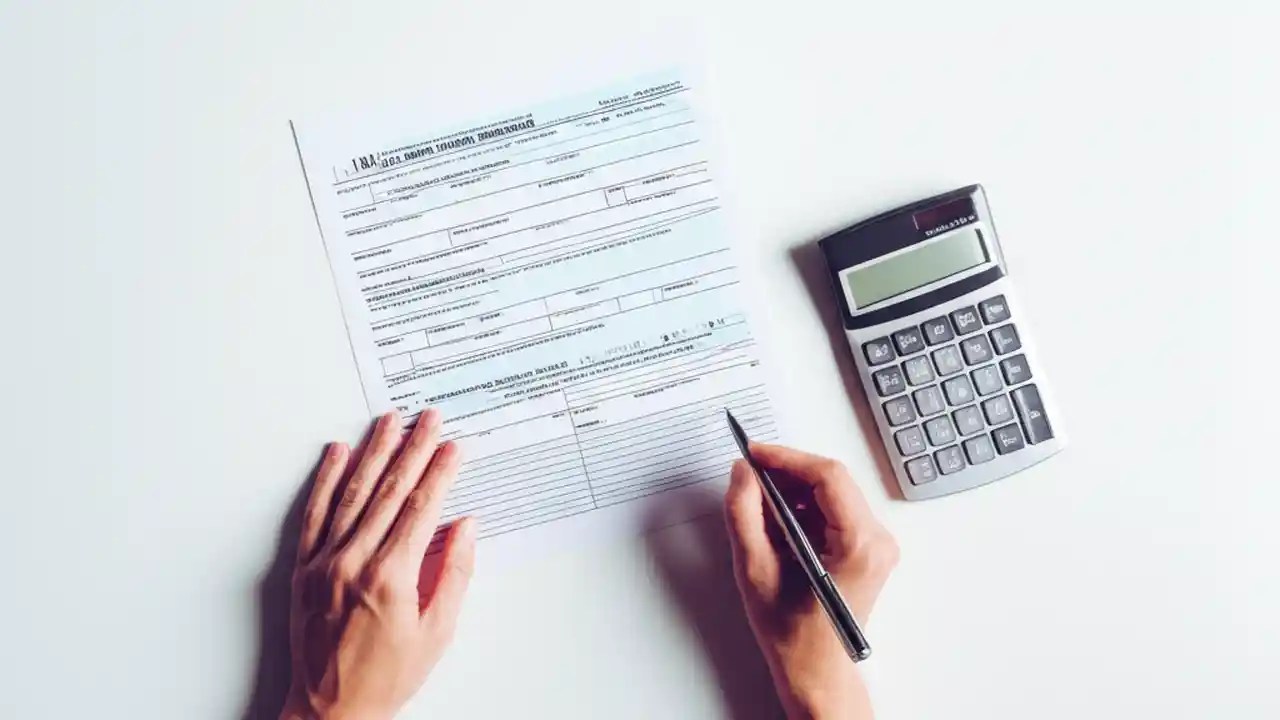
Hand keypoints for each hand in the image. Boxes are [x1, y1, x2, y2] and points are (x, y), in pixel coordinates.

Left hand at [280, 409, 474, 719]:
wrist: (328, 711)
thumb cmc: (384, 678)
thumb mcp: (436, 633)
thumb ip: (453, 575)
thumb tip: (464, 528)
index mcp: (390, 577)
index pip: (421, 508)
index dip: (440, 472)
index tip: (453, 447)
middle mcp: (353, 561)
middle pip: (389, 491)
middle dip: (413, 449)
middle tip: (428, 419)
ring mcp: (324, 562)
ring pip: (352, 493)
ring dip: (373, 453)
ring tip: (388, 422)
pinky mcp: (303, 569)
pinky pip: (315, 513)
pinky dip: (325, 480)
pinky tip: (336, 453)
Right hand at [724, 444, 898, 719]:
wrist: (816, 670)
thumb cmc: (792, 634)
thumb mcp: (756, 569)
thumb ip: (744, 514)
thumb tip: (742, 473)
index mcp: (859, 545)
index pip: (827, 476)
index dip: (787, 458)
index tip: (754, 454)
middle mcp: (877, 541)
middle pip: (831, 481)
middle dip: (787, 474)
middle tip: (750, 478)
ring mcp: (876, 544)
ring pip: (831, 494)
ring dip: (793, 493)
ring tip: (760, 510)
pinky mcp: (866, 548)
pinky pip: (833, 511)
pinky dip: (803, 509)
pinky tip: (778, 525)